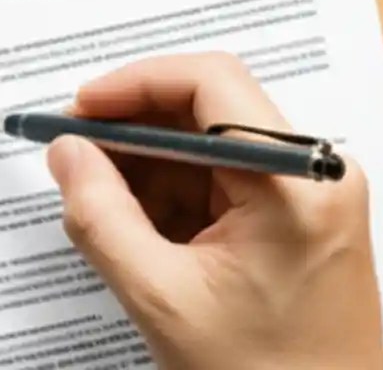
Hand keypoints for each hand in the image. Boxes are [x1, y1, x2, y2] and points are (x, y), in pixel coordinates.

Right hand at [47, 54, 382, 369]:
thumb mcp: (162, 299)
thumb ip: (102, 217)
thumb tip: (67, 153)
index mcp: (296, 183)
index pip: (211, 84)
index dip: (136, 84)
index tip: (81, 107)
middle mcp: (315, 174)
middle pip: (209, 109)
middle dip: (134, 130)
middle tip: (74, 152)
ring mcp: (310, 195)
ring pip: (210, 146)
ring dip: (149, 167)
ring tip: (102, 207)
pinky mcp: (298, 218)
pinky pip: (223, 181)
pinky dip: (174, 196)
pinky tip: (138, 229)